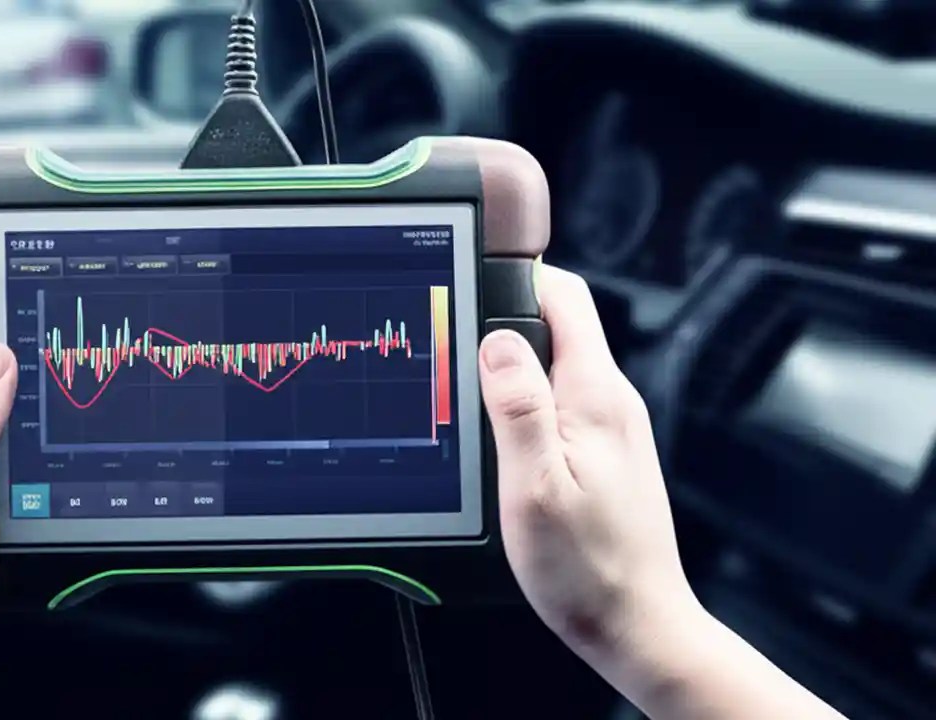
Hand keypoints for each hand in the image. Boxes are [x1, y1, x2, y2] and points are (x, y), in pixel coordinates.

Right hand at [481, 265, 694, 657]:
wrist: (636, 623)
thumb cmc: (586, 568)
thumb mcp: (533, 486)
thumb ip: (517, 407)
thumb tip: (497, 340)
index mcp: (595, 397)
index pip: (566, 297)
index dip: (518, 279)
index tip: (472, 286)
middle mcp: (612, 401)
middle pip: (559, 326)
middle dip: (505, 324)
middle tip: (454, 351)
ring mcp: (612, 426)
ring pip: (557, 366)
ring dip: (513, 368)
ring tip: (470, 398)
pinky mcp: (605, 452)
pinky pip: (561, 403)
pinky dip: (526, 404)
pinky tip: (502, 439)